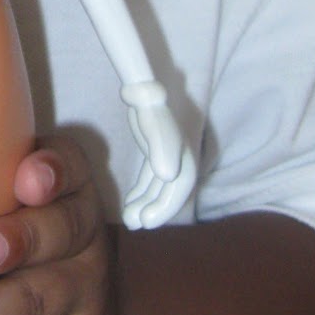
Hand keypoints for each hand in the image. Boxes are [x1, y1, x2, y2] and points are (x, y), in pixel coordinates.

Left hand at [0, 135, 116, 314]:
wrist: (101, 307)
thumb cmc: (30, 229)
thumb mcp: (25, 193)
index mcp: (69, 186)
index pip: (70, 168)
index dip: (52, 172)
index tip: (25, 180)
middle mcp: (82, 234)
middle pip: (57, 235)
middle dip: (15, 241)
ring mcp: (82, 293)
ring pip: (32, 304)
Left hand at [120, 81, 197, 228]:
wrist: (143, 91)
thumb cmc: (151, 106)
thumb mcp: (156, 125)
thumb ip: (162, 148)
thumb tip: (168, 176)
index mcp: (185, 156)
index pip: (180, 187)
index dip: (166, 207)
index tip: (148, 222)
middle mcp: (179, 160)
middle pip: (169, 191)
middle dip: (154, 209)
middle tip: (135, 223)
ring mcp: (166, 158)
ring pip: (158, 188)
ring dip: (146, 204)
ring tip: (130, 219)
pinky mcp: (154, 156)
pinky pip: (149, 181)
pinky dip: (141, 193)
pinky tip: (130, 204)